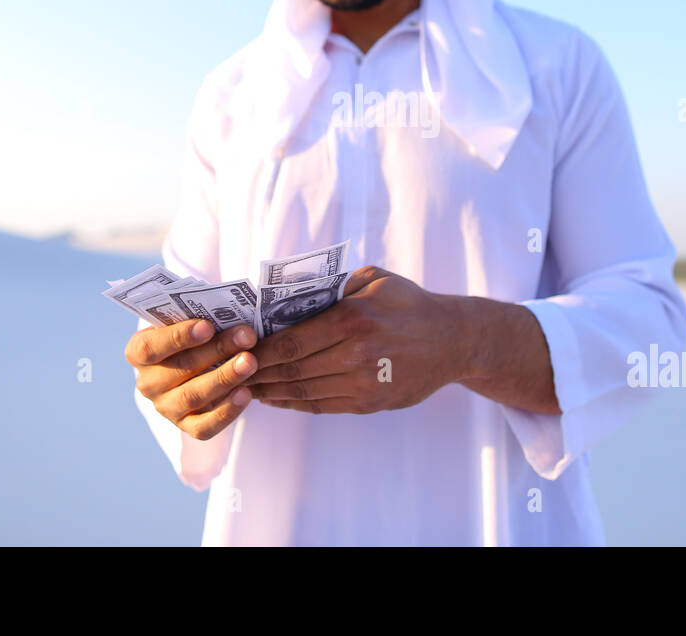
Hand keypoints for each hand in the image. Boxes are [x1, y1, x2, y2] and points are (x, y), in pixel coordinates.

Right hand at [125, 319, 257, 439]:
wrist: (198, 364)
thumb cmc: (194, 334)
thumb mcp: (188, 321)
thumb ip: (200, 318)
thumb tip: (231, 313)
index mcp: (138, 352)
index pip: (150, 347)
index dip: (178, 337)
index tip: (207, 326)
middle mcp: (147, 383)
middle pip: (179, 369)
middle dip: (217, 350)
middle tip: (246, 336)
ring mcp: (165, 407)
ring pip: (193, 396)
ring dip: (225, 378)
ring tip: (250, 362)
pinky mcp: (186, 426)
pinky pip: (204, 427)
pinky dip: (226, 411)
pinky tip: (246, 393)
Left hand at [246, 265, 469, 413]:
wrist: (453, 340)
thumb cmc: (409, 303)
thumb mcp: (373, 279)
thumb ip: (332, 287)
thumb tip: (286, 299)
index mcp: (353, 318)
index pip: (291, 341)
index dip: (259, 350)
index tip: (238, 349)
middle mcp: (356, 354)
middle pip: (293, 369)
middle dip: (257, 372)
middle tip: (231, 371)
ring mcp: (364, 383)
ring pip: (304, 392)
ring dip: (271, 391)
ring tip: (248, 387)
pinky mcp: (370, 403)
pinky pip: (322, 406)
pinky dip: (295, 403)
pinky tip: (278, 398)